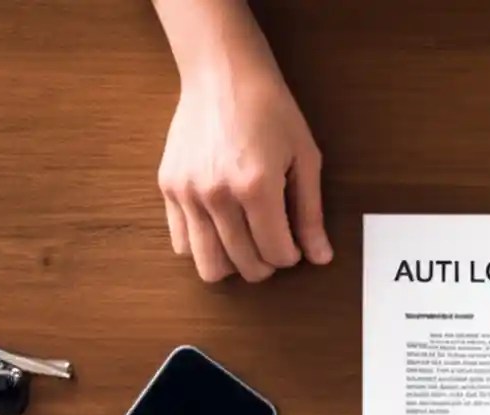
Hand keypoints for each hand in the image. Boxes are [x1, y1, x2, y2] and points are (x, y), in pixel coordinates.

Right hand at [155, 0, 331, 282]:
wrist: (222, 73)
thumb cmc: (270, 110)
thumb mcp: (305, 158)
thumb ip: (310, 213)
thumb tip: (320, 258)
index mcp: (256, 187)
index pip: (276, 254)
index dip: (292, 257)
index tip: (294, 244)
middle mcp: (217, 195)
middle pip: (244, 265)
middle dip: (266, 265)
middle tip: (274, 244)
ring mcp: (187, 193)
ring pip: (208, 265)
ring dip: (232, 264)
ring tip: (246, 242)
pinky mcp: (168, 188)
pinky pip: (181, 243)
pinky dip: (203, 246)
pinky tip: (221, 228)